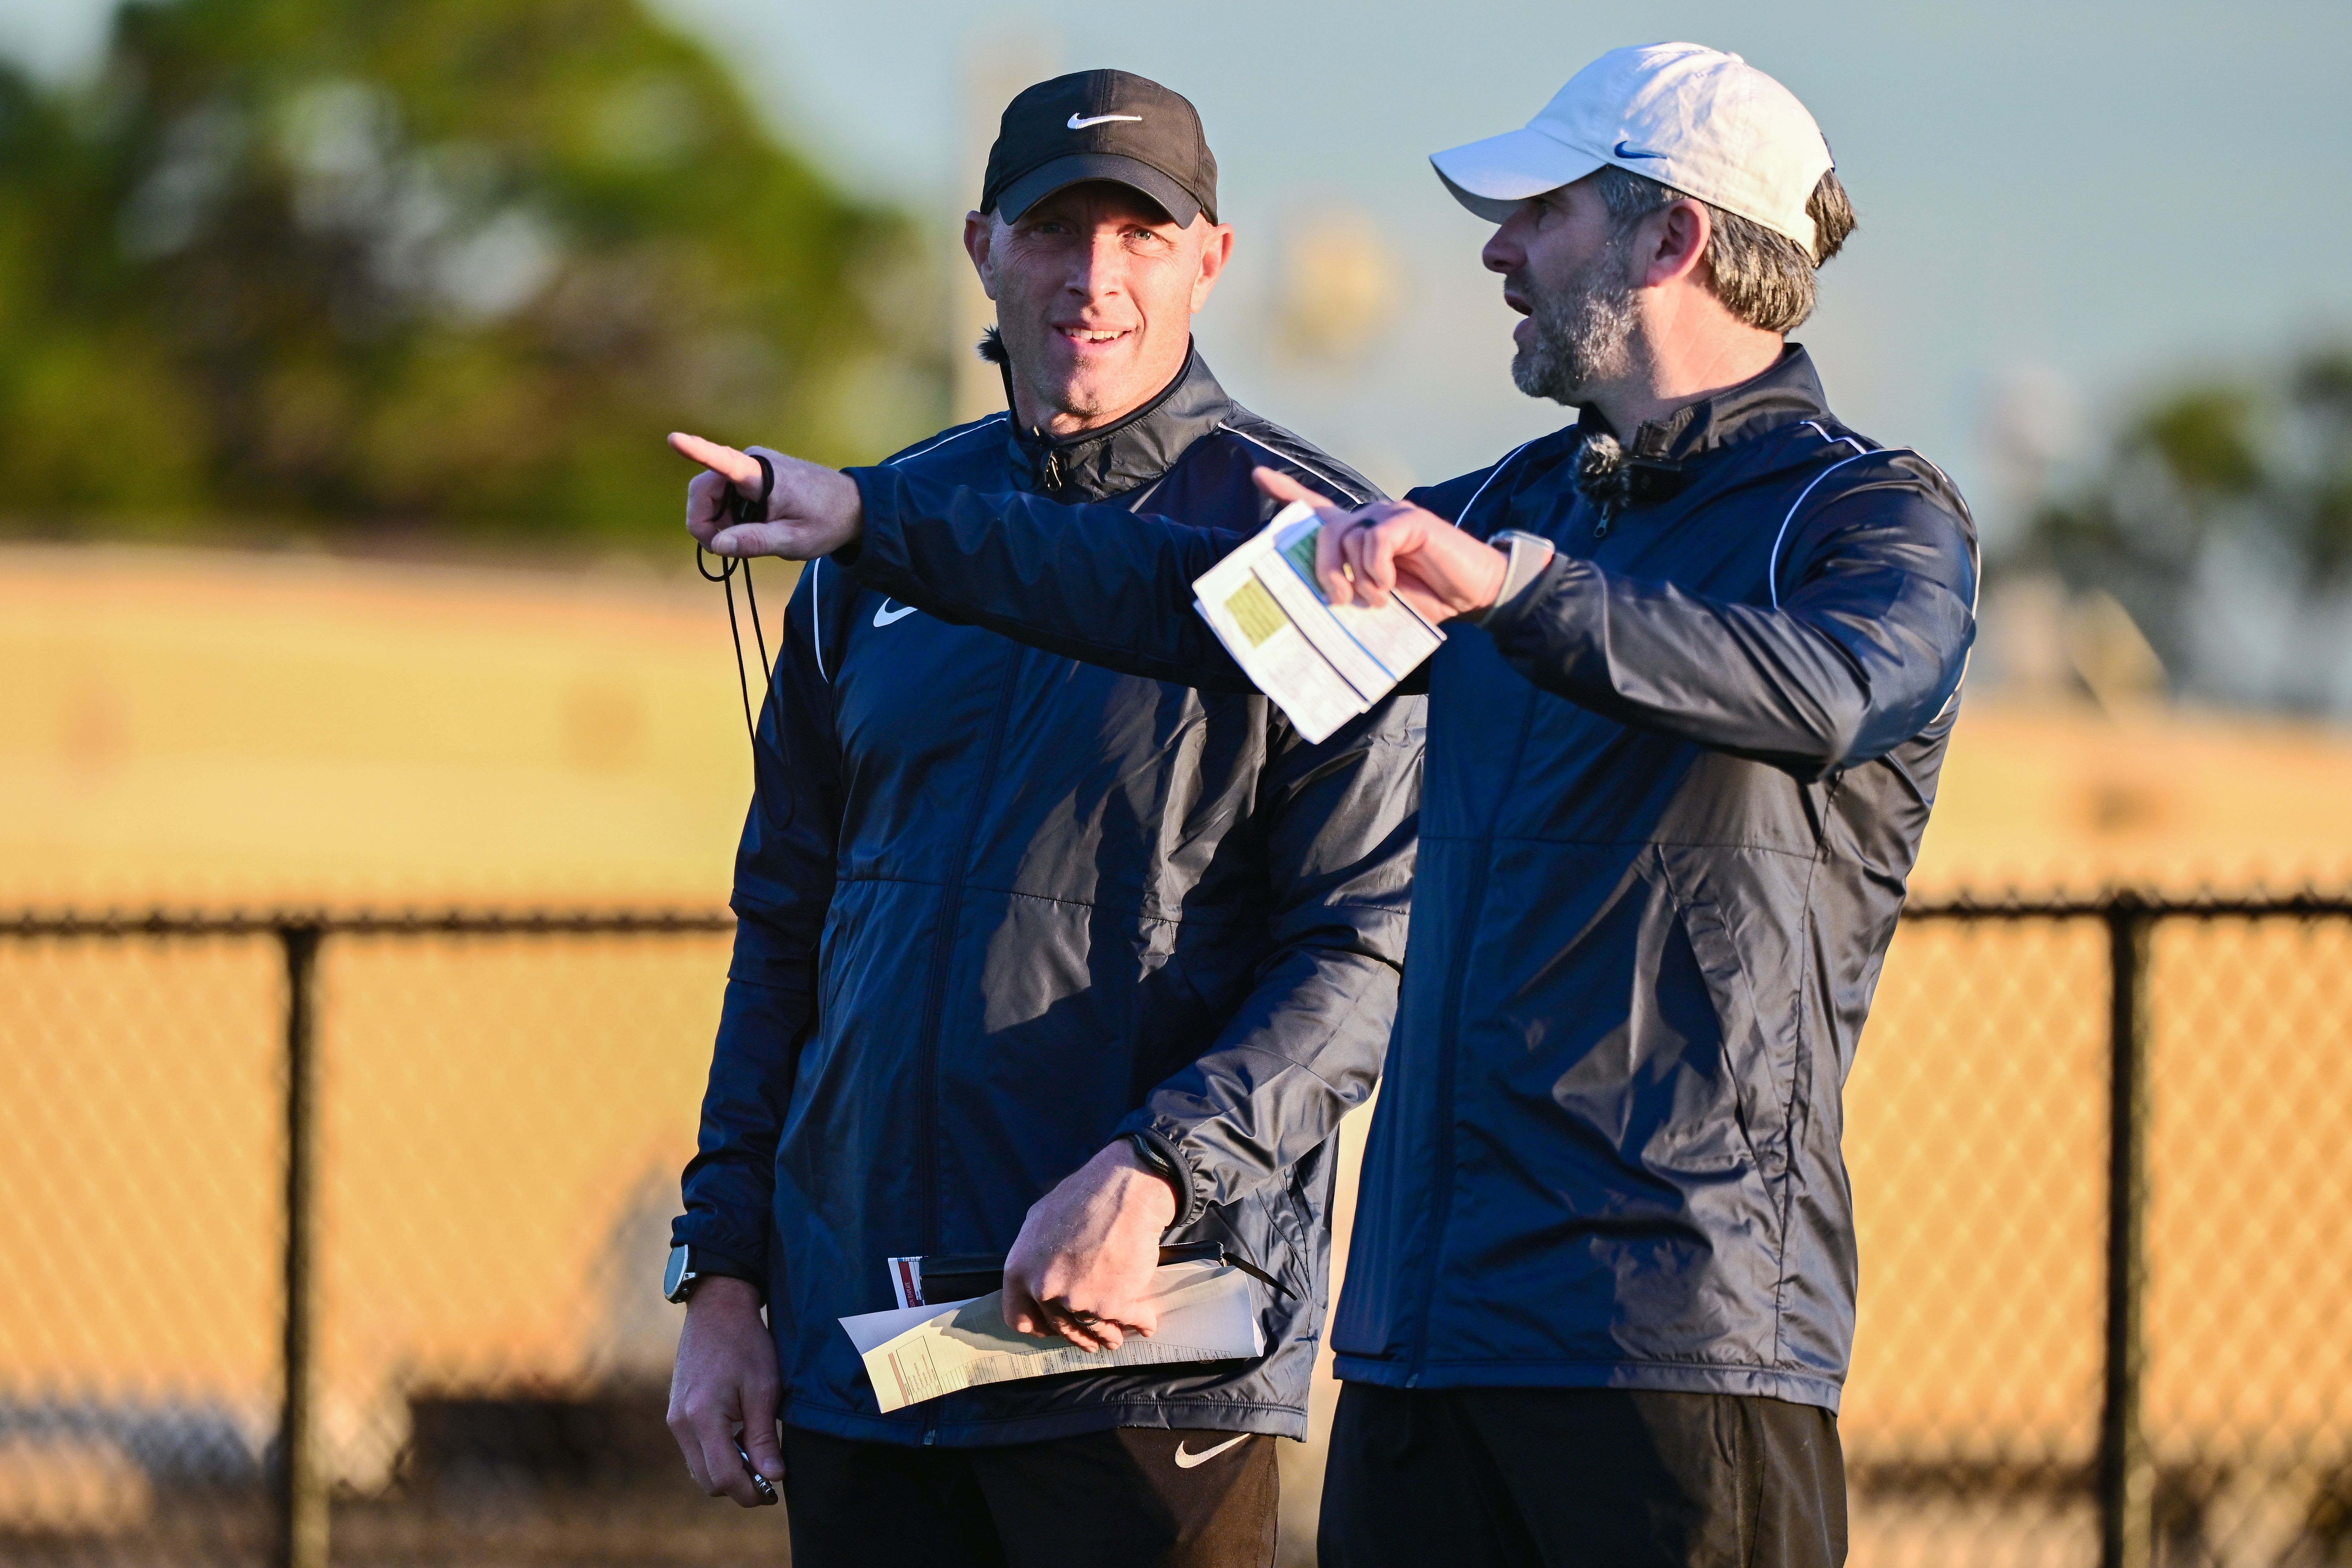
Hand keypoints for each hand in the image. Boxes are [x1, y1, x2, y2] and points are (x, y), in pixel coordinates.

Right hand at [666, 1277, 784, 1506]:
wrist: (716, 1310)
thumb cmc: (745, 1343)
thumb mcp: (764, 1389)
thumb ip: (764, 1437)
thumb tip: (773, 1478)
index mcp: (702, 1417)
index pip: (723, 1476)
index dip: (750, 1492)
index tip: (774, 1491)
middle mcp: (681, 1423)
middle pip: (708, 1481)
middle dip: (739, 1487)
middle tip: (769, 1476)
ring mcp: (674, 1419)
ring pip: (699, 1469)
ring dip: (727, 1472)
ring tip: (756, 1455)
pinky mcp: (675, 1414)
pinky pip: (694, 1451)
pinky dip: (716, 1456)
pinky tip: (739, 1438)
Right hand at [670, 431, 863, 558]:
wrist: (851, 507)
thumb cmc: (826, 522)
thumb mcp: (794, 540)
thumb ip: (755, 541)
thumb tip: (718, 545)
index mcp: (763, 474)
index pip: (724, 461)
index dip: (697, 450)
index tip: (674, 439)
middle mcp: (751, 463)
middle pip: (702, 491)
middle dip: (706, 523)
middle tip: (730, 548)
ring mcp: (748, 468)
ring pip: (708, 496)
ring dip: (717, 522)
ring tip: (750, 537)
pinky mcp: (749, 475)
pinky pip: (721, 496)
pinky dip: (726, 516)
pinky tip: (751, 526)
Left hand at [1002, 1140, 1180, 1351]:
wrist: (1127, 1189)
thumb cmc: (1086, 1196)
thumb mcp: (1040, 1220)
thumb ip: (1035, 1256)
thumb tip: (1037, 1276)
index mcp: (1020, 1270)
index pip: (1018, 1318)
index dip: (1039, 1325)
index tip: (1054, 1327)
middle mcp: (1043, 1289)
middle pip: (1059, 1327)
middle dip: (1079, 1336)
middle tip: (1091, 1339)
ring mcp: (1076, 1300)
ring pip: (1093, 1330)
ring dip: (1107, 1336)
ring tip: (1116, 1337)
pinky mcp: (1111, 1304)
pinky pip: (1127, 1320)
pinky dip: (1140, 1322)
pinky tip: (1145, 1323)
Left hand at [1251, 467, 1506, 622]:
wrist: (1474, 591)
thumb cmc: (1427, 595)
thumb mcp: (1379, 595)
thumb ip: (1353, 588)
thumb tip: (1324, 599)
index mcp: (1358, 535)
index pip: (1317, 508)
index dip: (1288, 491)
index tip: (1258, 475)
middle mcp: (1370, 518)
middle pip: (1324, 530)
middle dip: (1322, 568)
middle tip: (1337, 598)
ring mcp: (1390, 515)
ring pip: (1348, 536)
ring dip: (1357, 576)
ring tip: (1377, 597)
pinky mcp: (1410, 519)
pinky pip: (1376, 540)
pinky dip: (1378, 568)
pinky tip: (1390, 585)